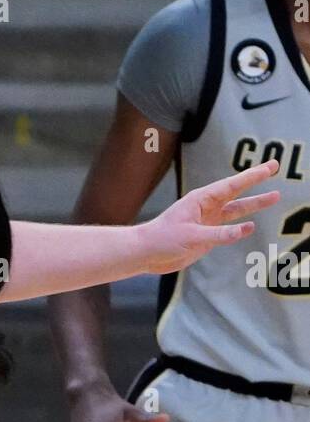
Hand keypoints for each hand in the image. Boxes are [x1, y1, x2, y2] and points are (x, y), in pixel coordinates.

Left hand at [137, 158, 279, 273]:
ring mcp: (207, 222)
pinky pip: (227, 231)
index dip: (252, 176)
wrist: (145, 254)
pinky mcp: (205, 237)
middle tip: (276, 168)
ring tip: (274, 197)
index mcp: (201, 200)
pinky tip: (251, 226)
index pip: (232, 185)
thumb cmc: (162, 239)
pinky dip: (240, 228)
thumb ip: (219, 234)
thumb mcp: (192, 237)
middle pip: (237, 193)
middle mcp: (206, 208)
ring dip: (254, 205)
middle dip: (256, 182)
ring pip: (235, 211)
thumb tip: (246, 229)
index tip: (270, 167)